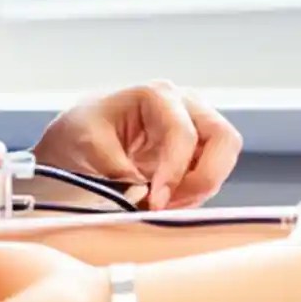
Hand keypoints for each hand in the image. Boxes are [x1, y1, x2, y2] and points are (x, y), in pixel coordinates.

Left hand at [32, 80, 242, 209]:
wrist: (76, 139)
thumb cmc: (81, 131)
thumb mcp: (88, 144)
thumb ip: (117, 167)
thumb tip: (143, 195)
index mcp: (157, 95)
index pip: (184, 134)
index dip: (174, 171)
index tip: (155, 202)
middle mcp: (184, 105)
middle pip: (224, 140)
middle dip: (203, 179)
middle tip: (170, 204)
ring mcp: (195, 127)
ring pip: (223, 160)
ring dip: (198, 190)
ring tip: (160, 206)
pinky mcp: (196, 152)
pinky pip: (211, 175)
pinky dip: (194, 195)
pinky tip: (164, 203)